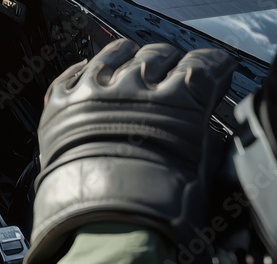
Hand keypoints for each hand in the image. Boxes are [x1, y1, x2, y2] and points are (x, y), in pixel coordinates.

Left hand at [26, 39, 235, 262]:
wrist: (106, 223)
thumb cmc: (160, 205)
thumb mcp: (203, 165)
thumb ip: (205, 131)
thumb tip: (207, 121)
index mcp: (180, 100)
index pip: (202, 65)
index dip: (212, 62)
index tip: (215, 64)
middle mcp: (136, 86)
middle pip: (156, 55)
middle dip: (170, 59)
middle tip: (173, 66)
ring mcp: (94, 92)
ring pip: (113, 54)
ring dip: (126, 54)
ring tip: (130, 57)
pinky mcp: (61, 104)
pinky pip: (71, 74)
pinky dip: (83, 70)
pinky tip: (88, 70)